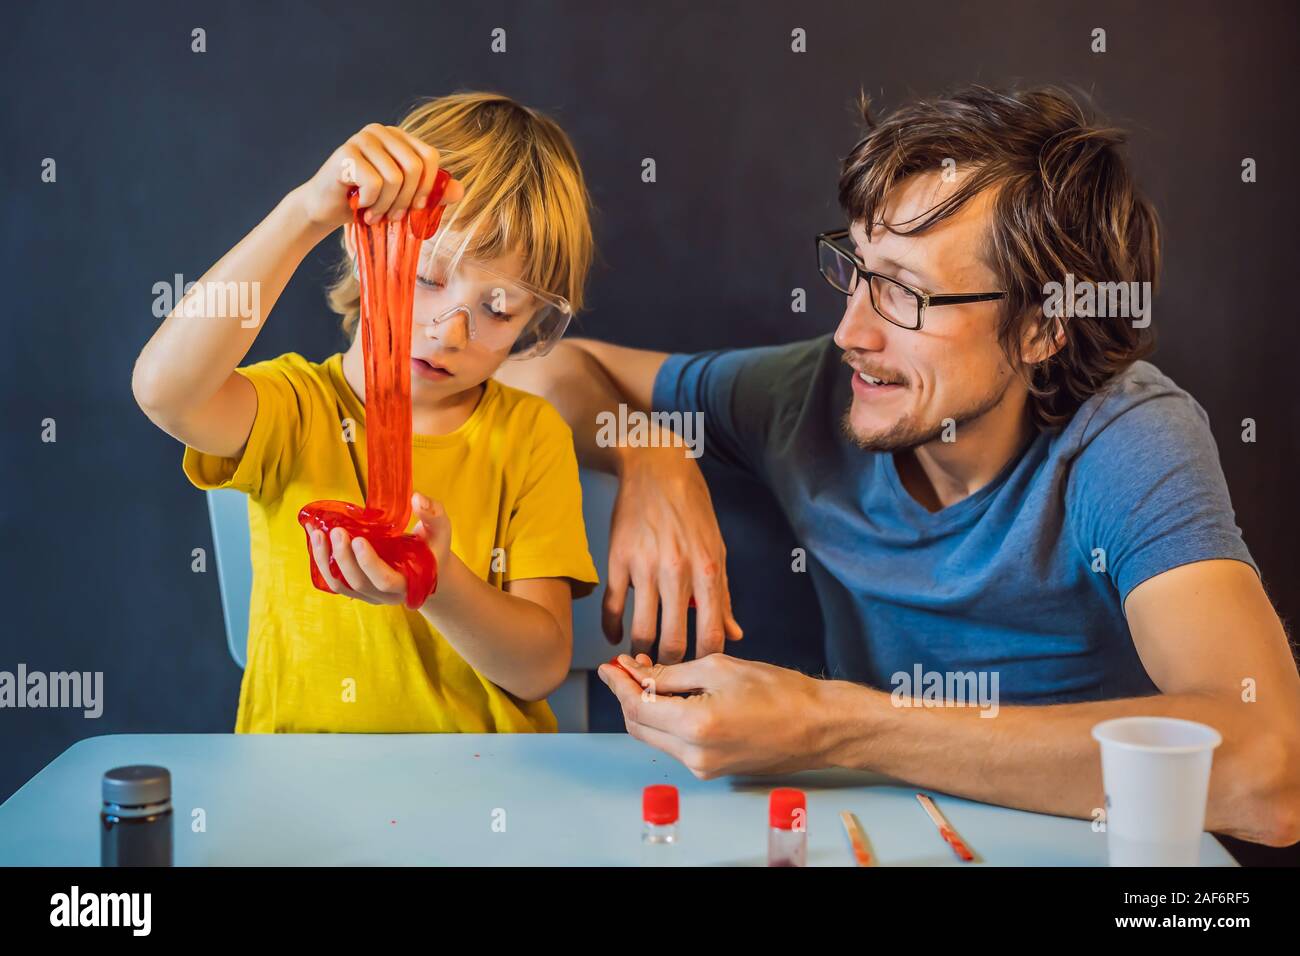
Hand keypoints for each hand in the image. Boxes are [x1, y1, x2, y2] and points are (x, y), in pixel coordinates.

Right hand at [293, 123, 465, 230]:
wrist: (325, 209)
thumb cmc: (367, 202)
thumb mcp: (404, 199)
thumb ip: (431, 193)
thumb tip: (460, 191)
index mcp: (399, 138)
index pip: (429, 156)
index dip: (428, 186)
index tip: (416, 208)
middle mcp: (381, 132)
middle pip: (414, 167)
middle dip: (407, 200)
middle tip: (393, 217)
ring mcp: (362, 139)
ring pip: (394, 178)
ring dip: (387, 206)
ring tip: (375, 214)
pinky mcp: (346, 152)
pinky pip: (374, 183)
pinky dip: (371, 203)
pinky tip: (361, 207)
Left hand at [306, 492, 451, 605]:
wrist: (426, 565)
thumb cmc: (433, 545)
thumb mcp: (440, 528)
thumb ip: (432, 514)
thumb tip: (416, 498)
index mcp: (410, 583)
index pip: (385, 581)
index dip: (369, 564)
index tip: (357, 539)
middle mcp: (387, 594)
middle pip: (358, 583)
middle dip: (344, 557)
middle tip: (336, 531)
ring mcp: (369, 594)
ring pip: (341, 584)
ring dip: (326, 560)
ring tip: (318, 534)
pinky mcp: (356, 587)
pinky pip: (334, 580)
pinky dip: (321, 561)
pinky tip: (316, 538)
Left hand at [596, 652, 835, 778]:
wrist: (817, 725)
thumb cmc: (779, 692)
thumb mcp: (719, 668)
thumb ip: (672, 674)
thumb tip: (638, 672)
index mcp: (694, 726)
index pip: (636, 706)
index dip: (619, 683)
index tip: (610, 665)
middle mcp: (694, 755)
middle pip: (638, 726)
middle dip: (628, 695)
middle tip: (628, 667)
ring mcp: (702, 767)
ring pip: (654, 736)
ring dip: (646, 708)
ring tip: (651, 676)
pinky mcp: (711, 770)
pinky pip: (675, 744)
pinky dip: (666, 721)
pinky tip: (672, 698)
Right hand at [603, 446, 742, 662]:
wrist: (657, 467)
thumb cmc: (692, 508)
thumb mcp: (716, 548)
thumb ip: (723, 595)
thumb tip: (734, 633)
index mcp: (707, 569)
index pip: (711, 634)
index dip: (705, 661)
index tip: (700, 672)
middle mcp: (677, 571)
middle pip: (674, 641)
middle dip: (671, 665)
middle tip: (668, 672)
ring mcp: (644, 566)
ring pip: (641, 630)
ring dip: (641, 652)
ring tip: (642, 659)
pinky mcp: (617, 559)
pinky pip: (612, 607)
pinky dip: (613, 628)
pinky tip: (617, 635)